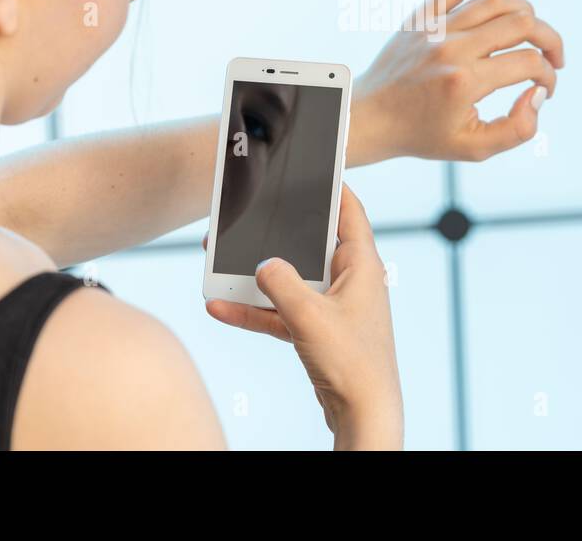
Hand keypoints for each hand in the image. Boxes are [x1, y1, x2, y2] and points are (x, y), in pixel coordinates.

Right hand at [204, 185, 402, 449]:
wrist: (363, 413)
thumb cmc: (352, 361)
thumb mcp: (309, 315)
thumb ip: (281, 284)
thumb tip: (262, 264)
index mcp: (361, 264)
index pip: (349, 211)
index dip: (333, 187)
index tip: (313, 168)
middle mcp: (349, 280)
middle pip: (309, 244)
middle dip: (274, 235)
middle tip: (246, 218)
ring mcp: (333, 306)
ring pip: (289, 280)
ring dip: (256, 275)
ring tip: (218, 262)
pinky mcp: (318, 331)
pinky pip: (280, 312)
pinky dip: (254, 309)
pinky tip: (220, 307)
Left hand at [349, 0, 564, 164]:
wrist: (369, 117)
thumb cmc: (423, 135)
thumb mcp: (474, 148)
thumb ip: (518, 129)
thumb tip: (537, 93)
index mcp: (465, 82)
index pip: (529, 63)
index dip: (549, 76)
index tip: (545, 89)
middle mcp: (452, 48)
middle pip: (522, 23)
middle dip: (550, 40)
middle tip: (553, 59)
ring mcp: (435, 27)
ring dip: (527, 15)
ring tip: (532, 35)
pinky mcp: (422, 15)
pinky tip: (499, 5)